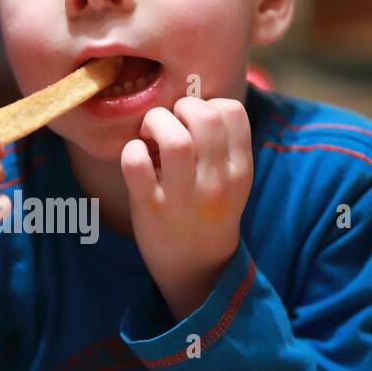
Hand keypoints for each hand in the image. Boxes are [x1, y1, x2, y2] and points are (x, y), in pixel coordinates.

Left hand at [120, 95, 252, 320]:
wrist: (197, 269)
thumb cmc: (209, 213)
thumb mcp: (231, 180)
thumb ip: (220, 145)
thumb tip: (191, 101)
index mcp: (239, 171)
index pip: (232, 112)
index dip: (208, 105)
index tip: (193, 121)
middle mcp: (216, 183)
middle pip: (205, 118)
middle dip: (180, 107)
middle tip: (168, 123)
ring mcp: (183, 198)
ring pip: (174, 139)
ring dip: (156, 123)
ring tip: (149, 134)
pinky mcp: (151, 209)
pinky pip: (136, 165)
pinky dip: (131, 151)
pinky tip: (135, 157)